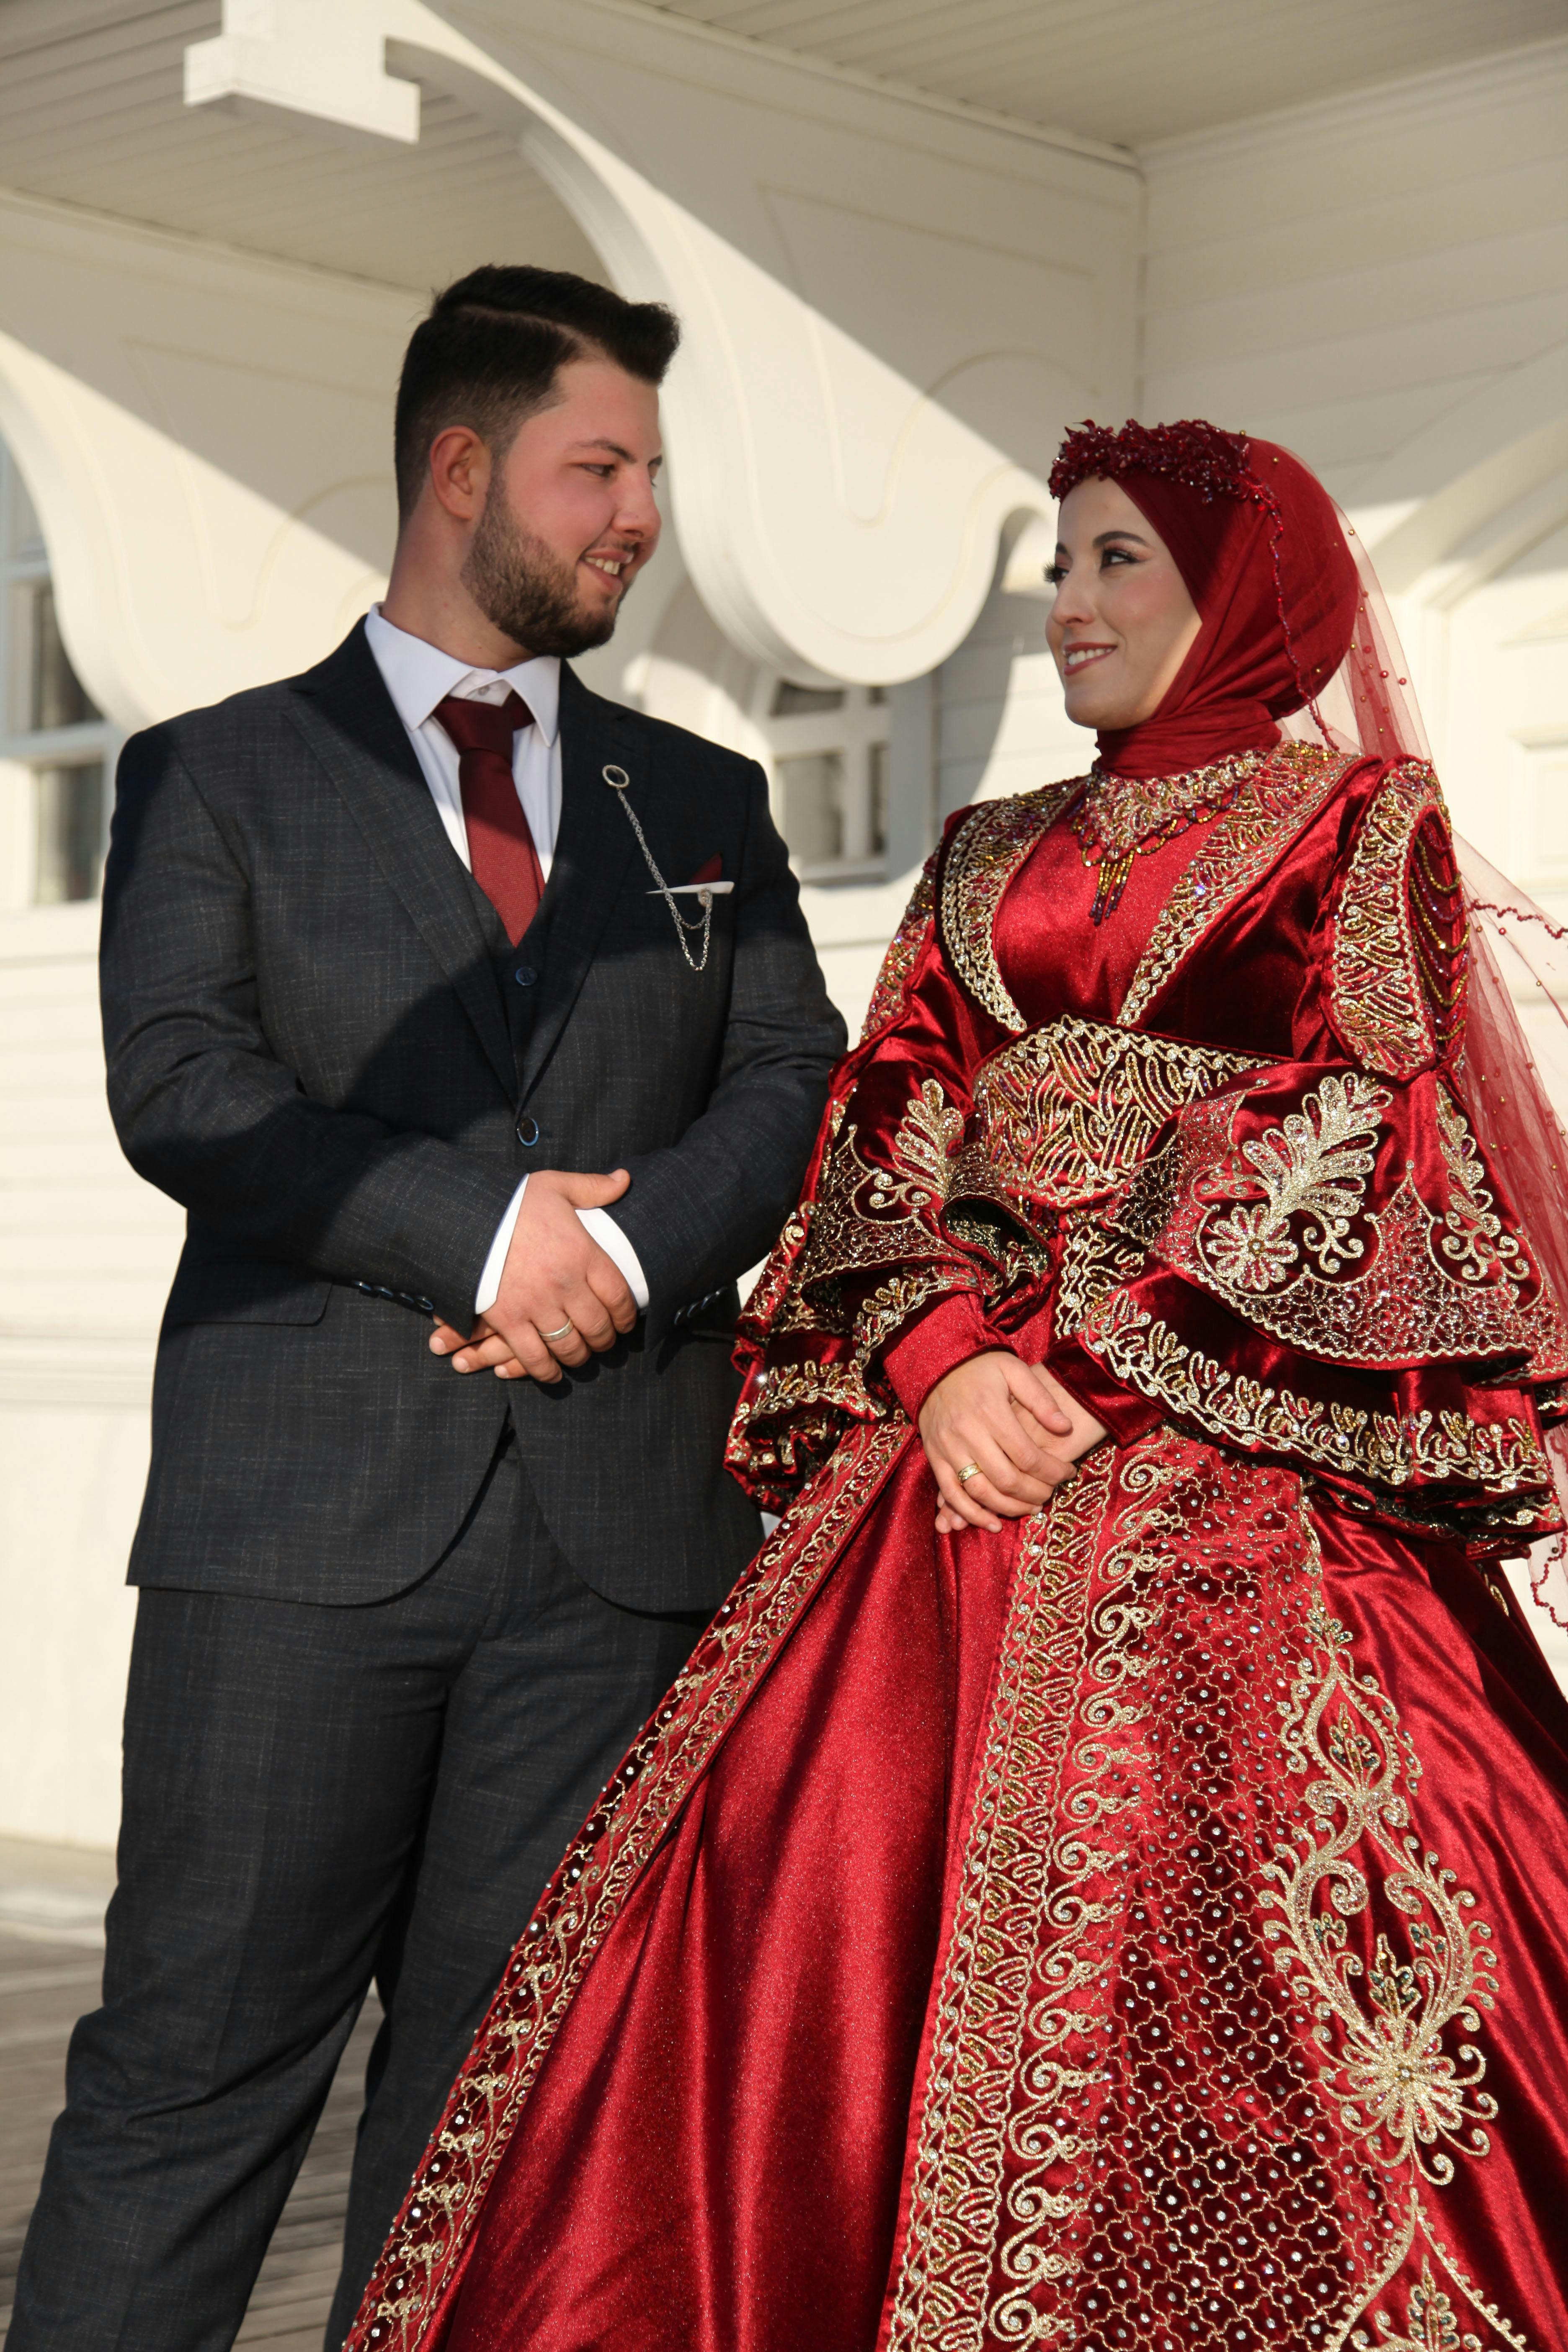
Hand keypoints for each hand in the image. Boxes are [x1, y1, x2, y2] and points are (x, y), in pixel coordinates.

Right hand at [429, 1168, 637, 1383]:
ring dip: (579, 1356)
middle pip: (598, 1326)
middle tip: (604, 1340)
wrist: (462, 1216)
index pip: (619, 1295)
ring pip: (570, 1345)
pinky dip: (546, 1371)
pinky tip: (552, 1373)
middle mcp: (565, 1283)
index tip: (625, 1322)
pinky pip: (534, 1357)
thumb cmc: (511, 1202)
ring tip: (580, 1354)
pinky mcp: (508, 1321)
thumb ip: (593, 1188)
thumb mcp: (555, 1186)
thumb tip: (625, 1179)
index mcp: (582, 1253)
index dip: (626, 1315)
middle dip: (605, 1339)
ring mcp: (536, 1305)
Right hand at [918, 1351, 1108, 1534]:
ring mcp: (947, 1448)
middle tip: (1051, 1493)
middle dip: (1035, 1493)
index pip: (1027, 1455)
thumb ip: (1040, 1400)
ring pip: (980, 1492)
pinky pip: (951, 1494)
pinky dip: (971, 1514)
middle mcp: (967, 1433)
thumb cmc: (980, 1368)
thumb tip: (1065, 1428)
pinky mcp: (934, 1458)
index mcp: (990, 1411)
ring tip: (1030, 1508)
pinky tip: (992, 1522)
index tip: (1068, 1472)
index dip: (1052, 1471)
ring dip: (1008, 1508)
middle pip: (1006, 1479)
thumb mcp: (1014, 1370)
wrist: (935, 1366)